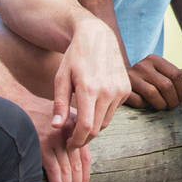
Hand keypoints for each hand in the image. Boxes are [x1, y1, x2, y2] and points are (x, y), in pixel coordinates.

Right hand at [24, 94, 90, 181]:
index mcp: (75, 127)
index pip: (85, 156)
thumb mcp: (60, 115)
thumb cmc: (36, 112)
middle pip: (77, 165)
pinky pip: (54, 170)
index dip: (85, 175)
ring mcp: (55, 140)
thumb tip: (75, 153)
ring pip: (67, 170)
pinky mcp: (42, 146)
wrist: (17, 104)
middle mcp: (68, 134)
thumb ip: (70, 132)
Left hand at [53, 18, 133, 147]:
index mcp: (89, 89)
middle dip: (83, 138)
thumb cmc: (74, 57)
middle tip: (72, 138)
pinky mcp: (126, 88)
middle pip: (96, 128)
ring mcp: (119, 90)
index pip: (85, 127)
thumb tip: (56, 127)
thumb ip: (59, 104)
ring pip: (106, 121)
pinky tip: (93, 106)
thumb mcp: (61, 78)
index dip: (76, 141)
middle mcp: (108, 91)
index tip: (68, 144)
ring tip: (80, 123)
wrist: (97, 36)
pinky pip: (113, 110)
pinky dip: (103, 114)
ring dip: (93, 126)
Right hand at [125, 54, 181, 110]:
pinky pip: (139, 101)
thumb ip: (179, 75)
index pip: (176, 74)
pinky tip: (147, 105)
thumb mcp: (163, 73)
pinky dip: (146, 106)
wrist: (119, 80)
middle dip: (174, 100)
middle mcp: (142, 65)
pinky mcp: (123, 89)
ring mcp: (131, 77)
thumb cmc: (147, 79)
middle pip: (166, 85)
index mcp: (154, 59)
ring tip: (164, 107)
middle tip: (174, 106)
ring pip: (154, 94)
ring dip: (162, 104)